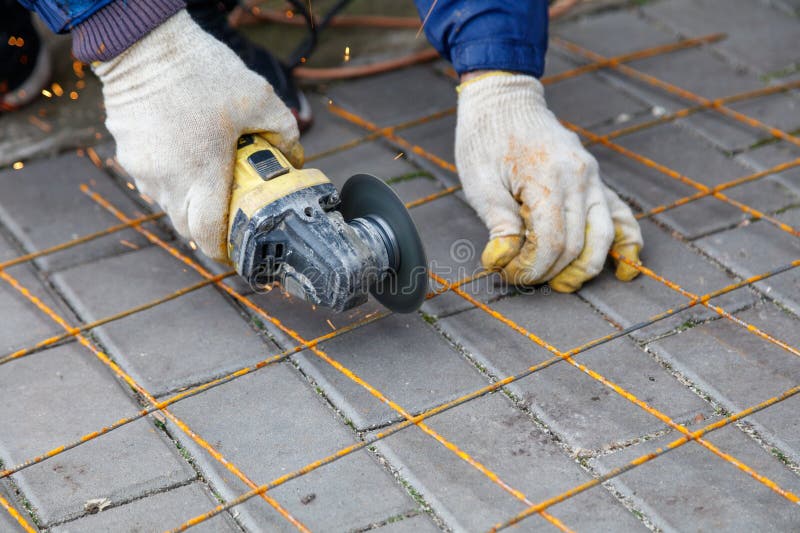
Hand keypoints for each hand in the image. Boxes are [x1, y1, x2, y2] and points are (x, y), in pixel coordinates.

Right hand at [93, 10, 302, 260]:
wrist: (144, 43)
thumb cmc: (202, 70)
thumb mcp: (260, 99)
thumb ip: (284, 134)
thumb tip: (295, 159)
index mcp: (202, 172)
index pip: (207, 234)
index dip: (222, 252)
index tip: (235, 254)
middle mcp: (167, 179)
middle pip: (185, 227)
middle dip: (207, 230)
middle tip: (227, 219)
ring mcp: (142, 168)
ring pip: (165, 204)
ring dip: (187, 202)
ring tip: (208, 181)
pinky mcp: (126, 153)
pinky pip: (149, 180)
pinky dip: (169, 178)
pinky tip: (184, 154)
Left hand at [455, 72, 642, 291]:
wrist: (504, 99)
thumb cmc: (485, 139)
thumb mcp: (479, 181)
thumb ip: (498, 223)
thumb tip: (504, 261)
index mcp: (548, 176)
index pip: (551, 241)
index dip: (530, 267)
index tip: (506, 272)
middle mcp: (580, 177)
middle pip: (578, 244)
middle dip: (551, 271)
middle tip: (524, 278)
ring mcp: (593, 176)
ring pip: (604, 235)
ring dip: (586, 267)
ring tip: (564, 284)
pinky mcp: (595, 179)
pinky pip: (619, 214)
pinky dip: (626, 243)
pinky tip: (624, 269)